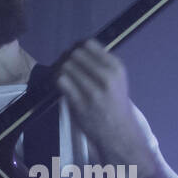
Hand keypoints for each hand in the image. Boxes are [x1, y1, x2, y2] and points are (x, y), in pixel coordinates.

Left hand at [56, 39, 143, 158]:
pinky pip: (62, 82)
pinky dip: (59, 81)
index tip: (77, 57)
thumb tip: (76, 47)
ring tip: (65, 77)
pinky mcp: (80, 104)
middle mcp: (106, 77)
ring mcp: (93, 91)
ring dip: (62, 70)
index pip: (89, 45)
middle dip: (69, 59)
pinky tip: (63, 85)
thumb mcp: (117, 78)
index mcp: (116, 68)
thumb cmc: (115, 103)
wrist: (118, 132)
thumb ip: (101, 62)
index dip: (79, 49)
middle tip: (68, 68)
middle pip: (76, 55)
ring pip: (67, 67)